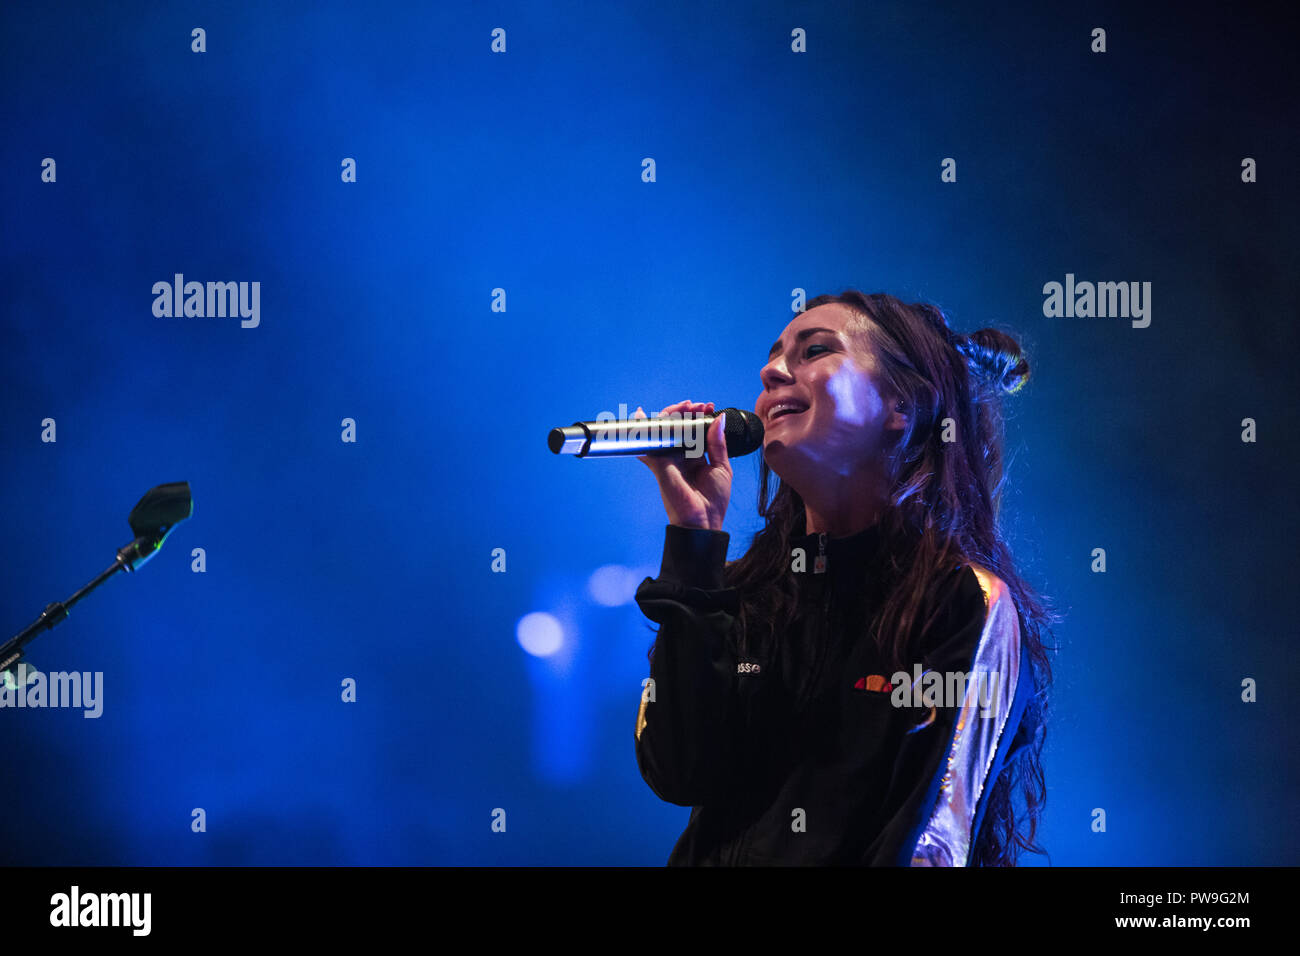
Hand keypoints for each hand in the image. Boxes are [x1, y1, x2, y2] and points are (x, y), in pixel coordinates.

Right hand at [634, 400, 731, 530]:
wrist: (703, 520)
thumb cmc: (714, 499)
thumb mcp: (722, 467)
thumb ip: (718, 443)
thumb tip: (719, 418)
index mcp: (695, 456)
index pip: (693, 429)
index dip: (699, 415)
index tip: (709, 406)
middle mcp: (679, 455)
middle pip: (677, 426)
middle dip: (686, 411)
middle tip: (698, 405)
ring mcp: (668, 458)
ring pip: (663, 430)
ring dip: (672, 414)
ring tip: (686, 406)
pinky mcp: (659, 464)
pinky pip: (648, 445)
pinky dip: (642, 430)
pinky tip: (642, 416)